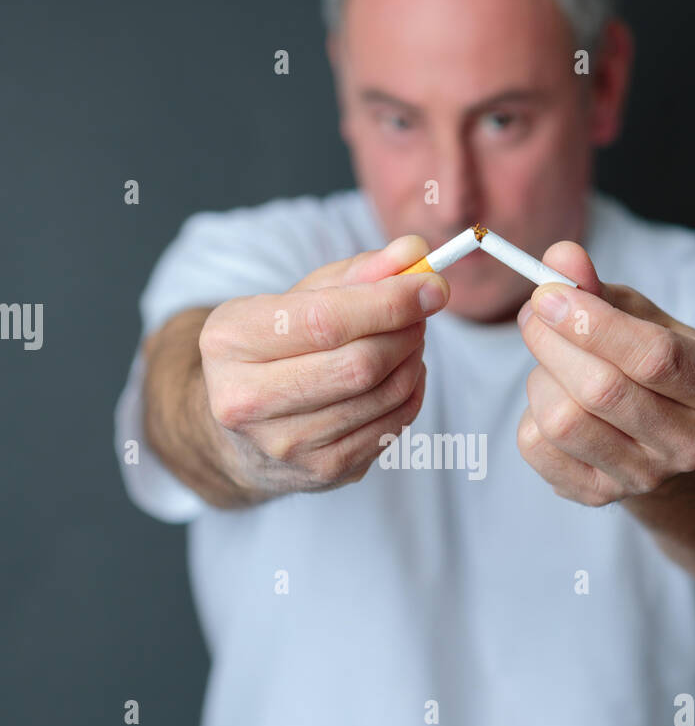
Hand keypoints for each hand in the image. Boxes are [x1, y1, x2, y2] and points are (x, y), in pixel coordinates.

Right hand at [198, 235, 448, 493]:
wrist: (239, 430)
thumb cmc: (272, 350)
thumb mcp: (297, 299)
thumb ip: (357, 273)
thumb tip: (414, 254)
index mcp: (231, 341)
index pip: (326, 321)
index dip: (389, 302)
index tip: (432, 285)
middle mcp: (247, 400)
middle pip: (359, 365)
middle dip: (405, 332)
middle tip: (421, 311)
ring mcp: (285, 445)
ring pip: (382, 397)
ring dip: (413, 360)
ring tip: (408, 338)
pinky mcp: (322, 471)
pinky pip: (391, 427)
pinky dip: (411, 393)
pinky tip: (401, 373)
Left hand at [516, 241, 694, 505]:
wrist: (671, 441)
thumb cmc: (657, 366)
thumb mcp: (646, 319)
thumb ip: (601, 288)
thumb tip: (559, 259)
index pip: (653, 357)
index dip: (592, 322)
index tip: (548, 294)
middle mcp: (688, 443)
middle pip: (600, 391)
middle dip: (552, 342)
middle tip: (535, 313)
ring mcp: (643, 477)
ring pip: (561, 421)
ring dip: (541, 377)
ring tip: (554, 362)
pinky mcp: (597, 495)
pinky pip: (536, 447)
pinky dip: (531, 413)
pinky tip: (555, 399)